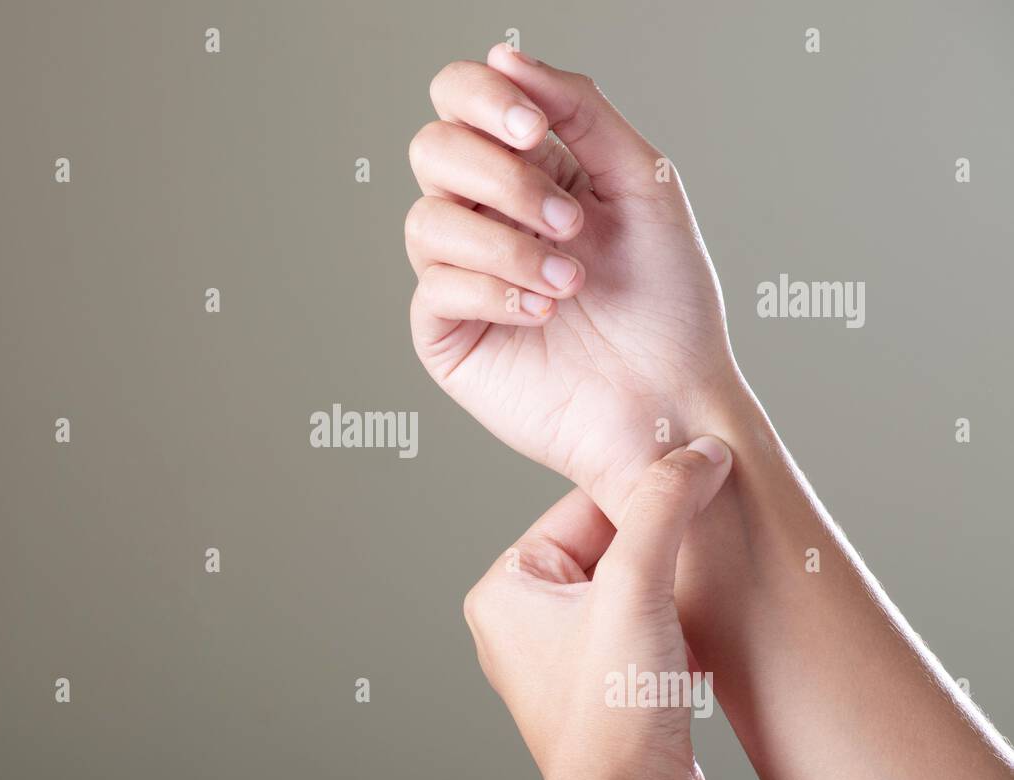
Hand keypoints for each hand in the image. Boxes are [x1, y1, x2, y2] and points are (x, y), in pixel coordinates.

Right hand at [406, 44, 741, 516]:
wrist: (673, 400)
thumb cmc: (669, 302)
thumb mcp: (642, 182)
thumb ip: (580, 110)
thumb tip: (505, 57)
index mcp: (529, 168)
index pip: (461, 100)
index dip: (482, 99)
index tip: (536, 130)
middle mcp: (487, 215)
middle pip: (431, 150)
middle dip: (504, 179)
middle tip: (571, 222)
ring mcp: (461, 274)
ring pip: (427, 220)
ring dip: (507, 245)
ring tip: (570, 283)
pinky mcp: (448, 334)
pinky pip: (435, 288)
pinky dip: (493, 291)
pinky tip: (543, 313)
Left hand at [462, 437, 732, 779]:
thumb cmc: (609, 716)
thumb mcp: (636, 588)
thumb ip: (662, 508)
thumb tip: (696, 452)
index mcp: (506, 589)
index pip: (580, 509)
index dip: (641, 500)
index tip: (692, 484)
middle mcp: (524, 622)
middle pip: (610, 548)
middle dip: (661, 552)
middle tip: (701, 549)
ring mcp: (562, 658)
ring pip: (632, 591)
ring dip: (673, 593)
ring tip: (697, 605)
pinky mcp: (603, 688)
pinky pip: (644, 632)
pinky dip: (677, 630)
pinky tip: (700, 642)